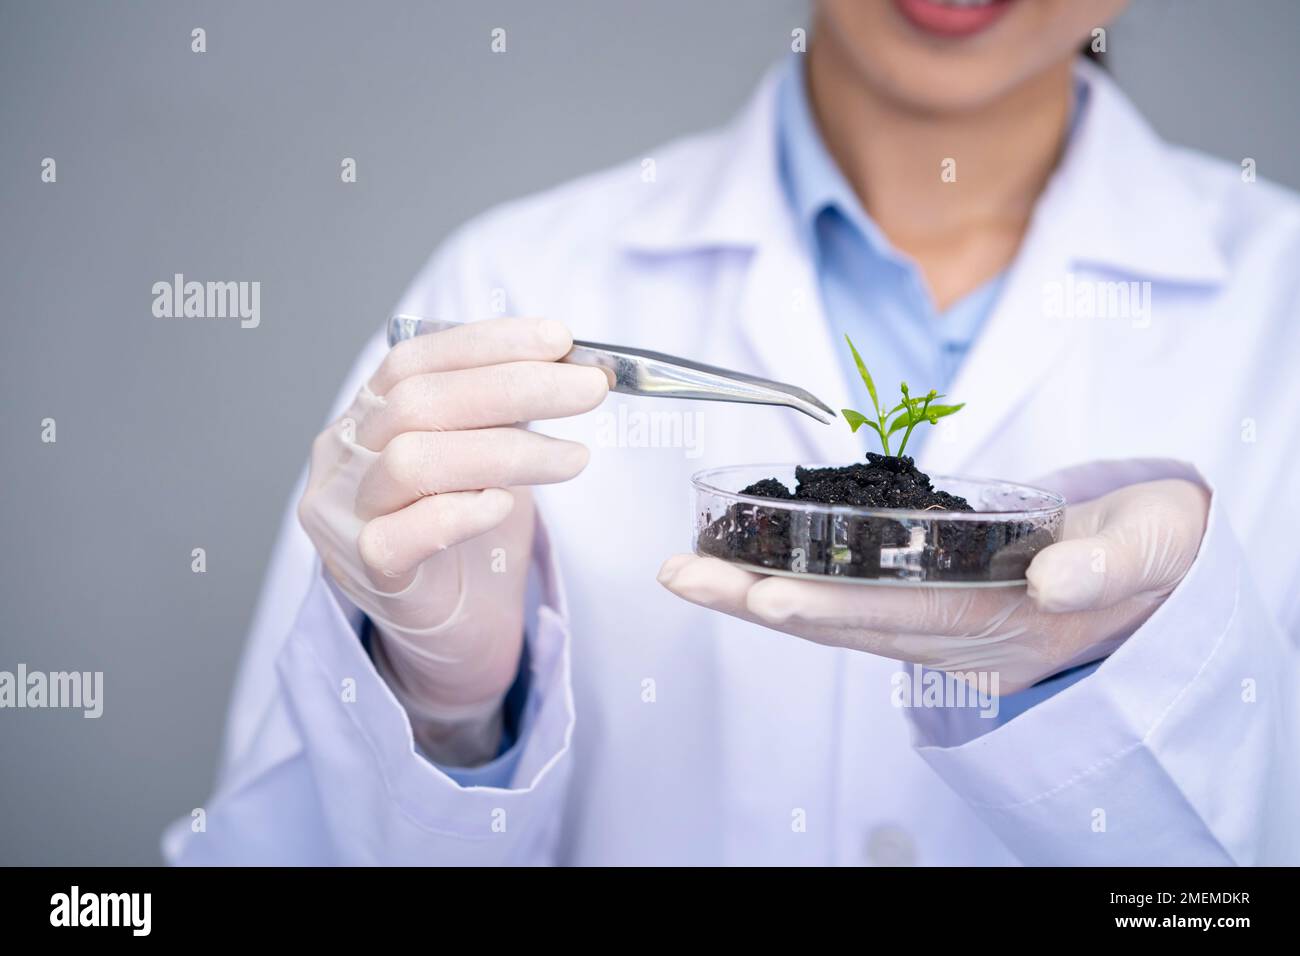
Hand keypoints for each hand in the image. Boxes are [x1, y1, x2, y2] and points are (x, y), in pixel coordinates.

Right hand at [298, 317, 607, 760]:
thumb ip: (503, 413)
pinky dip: (460, 513)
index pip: (415, 360)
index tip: (559, 339)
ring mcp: (344, 517)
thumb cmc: (468, 537)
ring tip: (575, 458)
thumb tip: (571, 366)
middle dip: (515, 387)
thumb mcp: (485, 457)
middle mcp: (342, 459)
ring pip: (412, 461)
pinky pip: (401, 535)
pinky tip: (504, 506)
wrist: (450, 632)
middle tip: (589, 390)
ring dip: (506, 451)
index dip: (487, 342)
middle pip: (419, 402)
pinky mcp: (365, 573)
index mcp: (365, 417)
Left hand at [658, 478, 1209, 693]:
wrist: (1154, 557)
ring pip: (839, 614)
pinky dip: (795, 580)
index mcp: (1012, 625)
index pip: (910, 619)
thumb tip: (1054, 576)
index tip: (767, 596)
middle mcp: (962, 635)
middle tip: (683, 578)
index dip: (836, 610)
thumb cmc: (1152, 547)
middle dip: (762, 603)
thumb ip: (1110, 563)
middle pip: (850, 624)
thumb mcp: (1152, 547)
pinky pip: (852, 595)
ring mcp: (941, 620)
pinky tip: (742, 562)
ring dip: (759, 594)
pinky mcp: (929, 594)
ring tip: (687, 571)